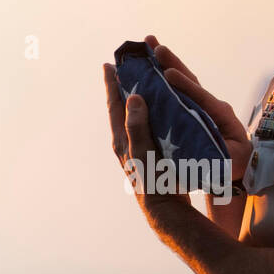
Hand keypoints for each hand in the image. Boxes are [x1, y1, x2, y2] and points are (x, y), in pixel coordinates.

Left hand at [102, 61, 189, 214]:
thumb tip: (133, 98)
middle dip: (124, 88)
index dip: (111, 84)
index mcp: (121, 139)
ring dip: (139, 99)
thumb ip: (136, 125)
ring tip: (145, 83)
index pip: (114, 105)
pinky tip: (163, 111)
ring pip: (136, 117)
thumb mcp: (143, 151)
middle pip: (123, 108)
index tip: (108, 65)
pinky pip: (149, 127)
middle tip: (127, 68)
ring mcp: (138, 148)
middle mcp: (127, 142)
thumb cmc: (152, 180)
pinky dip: (152, 114)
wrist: (165, 208)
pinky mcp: (151, 154)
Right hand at [143, 34, 251, 182]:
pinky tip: (146, 69)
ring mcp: (199, 106)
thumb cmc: (231, 165)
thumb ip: (217, 146)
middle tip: (153, 42)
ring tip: (149, 45)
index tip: (169, 73)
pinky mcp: (190, 110)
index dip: (185, 84)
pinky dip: (161, 78)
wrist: (234, 170)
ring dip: (165, 63)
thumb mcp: (228, 157)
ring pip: (181, 81)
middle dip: (170, 61)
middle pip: (188, 80)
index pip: (200, 96)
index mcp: (219, 114)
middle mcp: (209, 105)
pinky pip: (175, 91)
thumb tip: (203, 134)